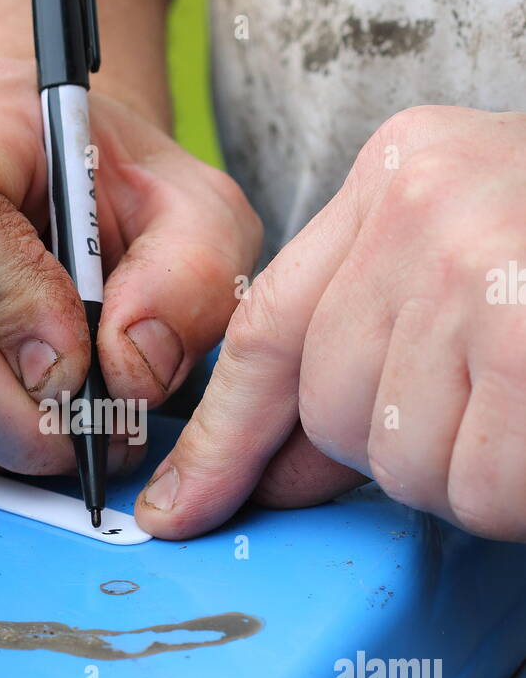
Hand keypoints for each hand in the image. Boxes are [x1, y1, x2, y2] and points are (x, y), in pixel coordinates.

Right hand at [0, 59, 259, 473]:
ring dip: (2, 435)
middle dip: (18, 412)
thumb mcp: (196, 209)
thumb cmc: (118, 188)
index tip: (80, 358)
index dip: (13, 303)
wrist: (55, 180)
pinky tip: (23, 409)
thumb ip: (188, 279)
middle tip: (91, 427)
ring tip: (69, 418)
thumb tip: (128, 374)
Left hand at [136, 106, 525, 542]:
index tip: (185, 502)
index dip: (226, 435)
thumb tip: (275, 468)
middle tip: (490, 415)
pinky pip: (480, 483)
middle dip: (403, 449)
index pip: (270, 327)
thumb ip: (370, 344)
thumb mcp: (471, 256)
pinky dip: (518, 494)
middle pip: (333, 410)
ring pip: (403, 460)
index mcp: (402, 174)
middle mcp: (425, 205)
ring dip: (472, 473)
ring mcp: (481, 262)